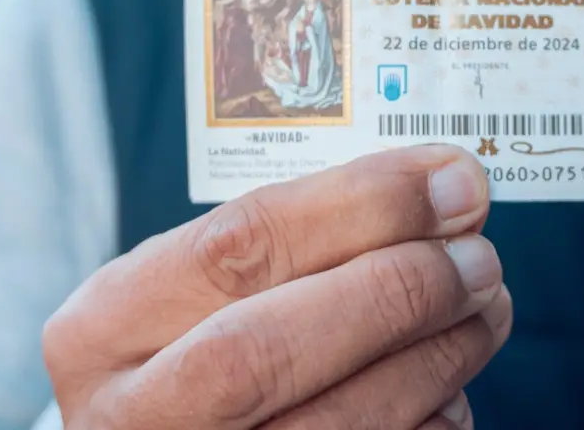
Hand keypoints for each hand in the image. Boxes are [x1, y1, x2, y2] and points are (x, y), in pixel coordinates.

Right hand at [43, 145, 510, 428]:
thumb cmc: (185, 354)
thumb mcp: (185, 292)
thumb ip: (285, 243)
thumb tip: (438, 192)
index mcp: (99, 331)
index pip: (234, 248)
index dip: (359, 207)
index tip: (449, 178)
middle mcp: (132, 420)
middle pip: (268, 351)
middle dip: (396, 290)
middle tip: (479, 256)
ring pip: (335, 428)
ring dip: (436, 357)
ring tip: (483, 306)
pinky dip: (432, 421)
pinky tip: (449, 384)